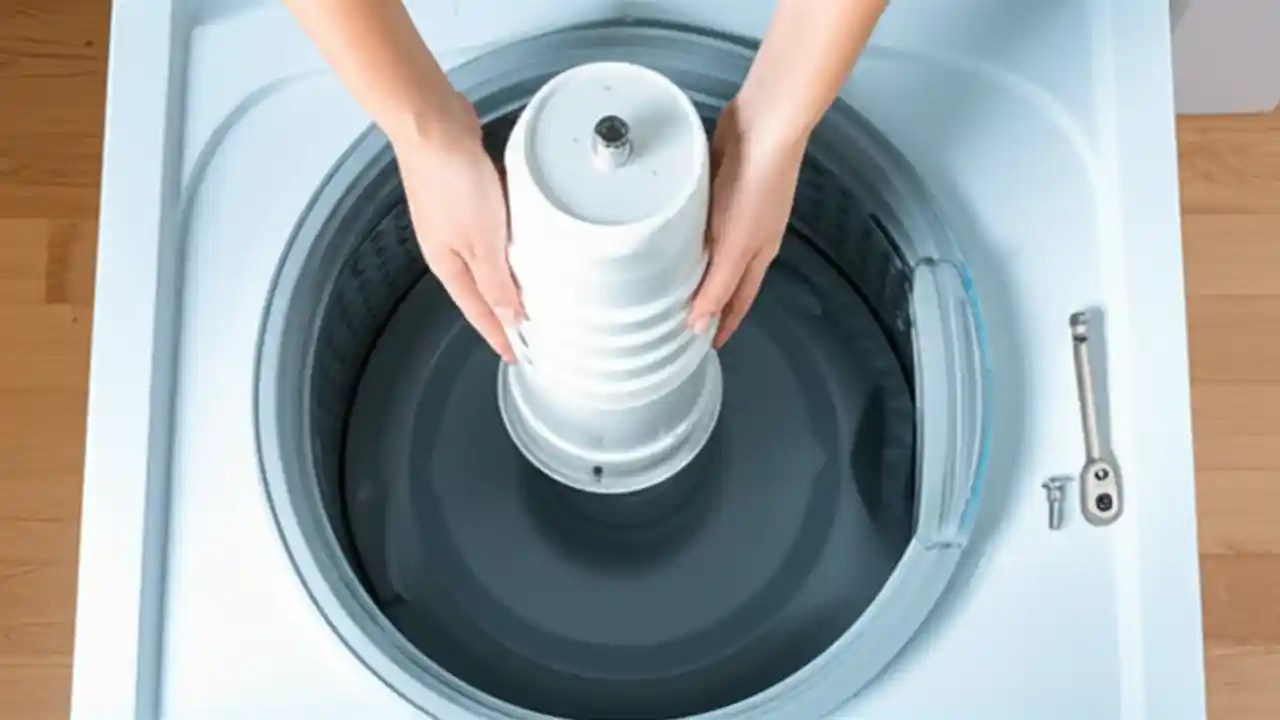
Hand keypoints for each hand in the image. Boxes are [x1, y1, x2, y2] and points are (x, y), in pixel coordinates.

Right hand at [391, 92, 522, 362]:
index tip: (516, 355)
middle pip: (480, 287)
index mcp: (448, 264)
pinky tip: (523, 239)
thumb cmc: (450, 180)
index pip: (478, 311)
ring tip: (531, 289)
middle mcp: (447, 245)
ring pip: (486, 257)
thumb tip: (511, 318)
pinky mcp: (464, 193)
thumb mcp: (482, 242)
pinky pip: (491, 229)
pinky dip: (507, 241)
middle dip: (502, 309)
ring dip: (507, 274)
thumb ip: (498, 282)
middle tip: (527, 329)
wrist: (433, 125)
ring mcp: (453, 218)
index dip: (499, 334)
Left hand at [689, 100, 805, 347]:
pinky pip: (702, 220)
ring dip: (694, 266)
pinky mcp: (720, 186)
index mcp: (757, 254)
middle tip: (678, 318)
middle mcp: (748, 236)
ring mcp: (735, 209)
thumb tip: (698, 326)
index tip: (704, 346)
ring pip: (712, 248)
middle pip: (725, 277)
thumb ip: (716, 285)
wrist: (764, 126)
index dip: (723, 324)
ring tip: (667, 281)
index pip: (737, 300)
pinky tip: (670, 233)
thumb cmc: (756, 186)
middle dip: (708, 300)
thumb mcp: (735, 245)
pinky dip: (688, 233)